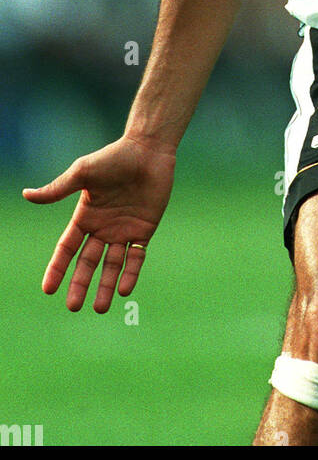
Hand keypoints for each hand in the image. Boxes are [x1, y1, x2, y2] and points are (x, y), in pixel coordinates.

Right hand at [22, 136, 175, 312]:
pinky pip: (136, 257)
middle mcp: (102, 227)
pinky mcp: (144, 230)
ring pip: (112, 265)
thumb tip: (27, 195)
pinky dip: (131, 273)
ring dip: (106, 286)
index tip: (48, 289)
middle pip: (88, 262)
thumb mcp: (82, 173)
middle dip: (80, 284)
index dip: (57, 268)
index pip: (67, 248)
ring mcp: (123, 230)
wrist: (147, 150)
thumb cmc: (113, 157)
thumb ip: (58, 189)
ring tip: (100, 308)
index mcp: (85, 216)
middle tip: (74, 307)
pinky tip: (125, 289)